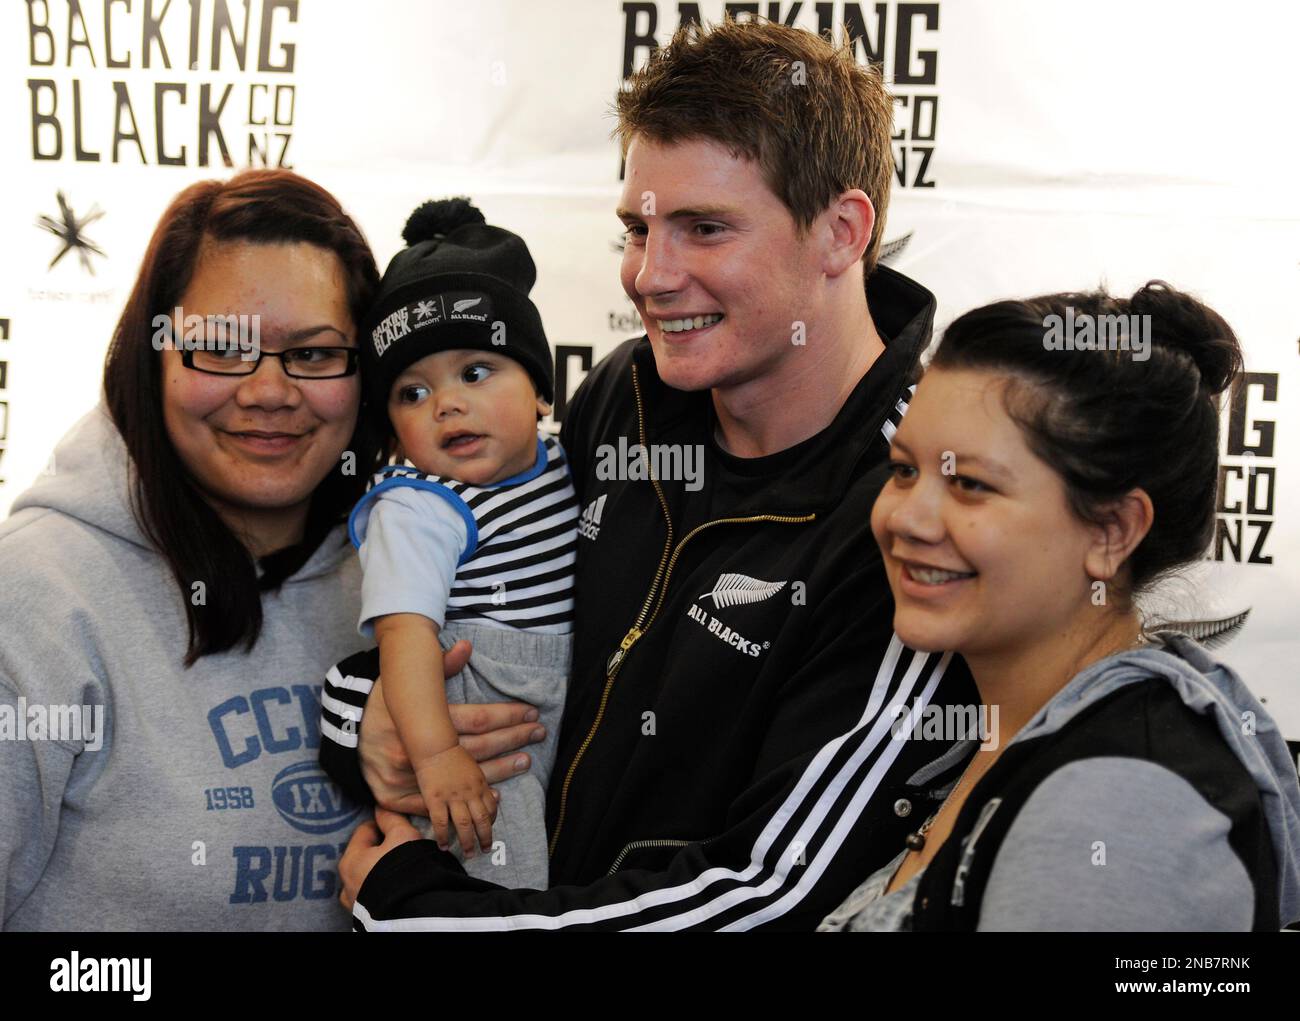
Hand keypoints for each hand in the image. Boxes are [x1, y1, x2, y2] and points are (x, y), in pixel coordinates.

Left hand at [339, 807, 420, 912]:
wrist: (413, 908)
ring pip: (366, 875)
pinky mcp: (364, 913)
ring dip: (379, 869)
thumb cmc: (405, 867)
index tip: (400, 829)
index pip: (365, 830)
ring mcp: (354, 900)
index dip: (384, 826)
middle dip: (381, 849)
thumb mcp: (403, 835)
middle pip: (364, 854)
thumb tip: (380, 808)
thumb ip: (390, 819)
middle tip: (402, 849)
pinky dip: (380, 886)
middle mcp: (346, 881)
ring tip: (400, 869)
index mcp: (350, 859)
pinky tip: (394, 885)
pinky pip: (371, 892)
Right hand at [358, 639, 546, 812]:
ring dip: (500, 771)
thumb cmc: (380, 704)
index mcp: (420, 721)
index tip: (530, 713)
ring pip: (464, 779)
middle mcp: (416, 753)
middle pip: (478, 748)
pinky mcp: (397, 800)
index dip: (507, 717)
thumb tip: (466, 646)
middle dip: (512, 740)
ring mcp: (407, 780)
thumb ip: (437, 668)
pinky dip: (467, 800)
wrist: (341, 734)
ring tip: (525, 760)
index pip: (477, 720)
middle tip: (537, 734)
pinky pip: (440, 805)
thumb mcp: (403, 681)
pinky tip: (494, 796)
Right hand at [414, 744, 498, 856]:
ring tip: (468, 854)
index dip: (491, 822)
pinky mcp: (435, 800)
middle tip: (486, 850)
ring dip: (467, 842)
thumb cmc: (452, 755)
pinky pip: (441, 823)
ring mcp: (453, 797)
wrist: (435, 746)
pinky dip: (444, 836)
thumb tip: (492, 795)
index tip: (489, 830)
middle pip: (481, 821)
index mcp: (480, 785)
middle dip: (485, 837)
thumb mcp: (473, 768)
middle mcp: (469, 793)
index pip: (491, 808)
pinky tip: (444, 846)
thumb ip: (480, 784)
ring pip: (464, 825)